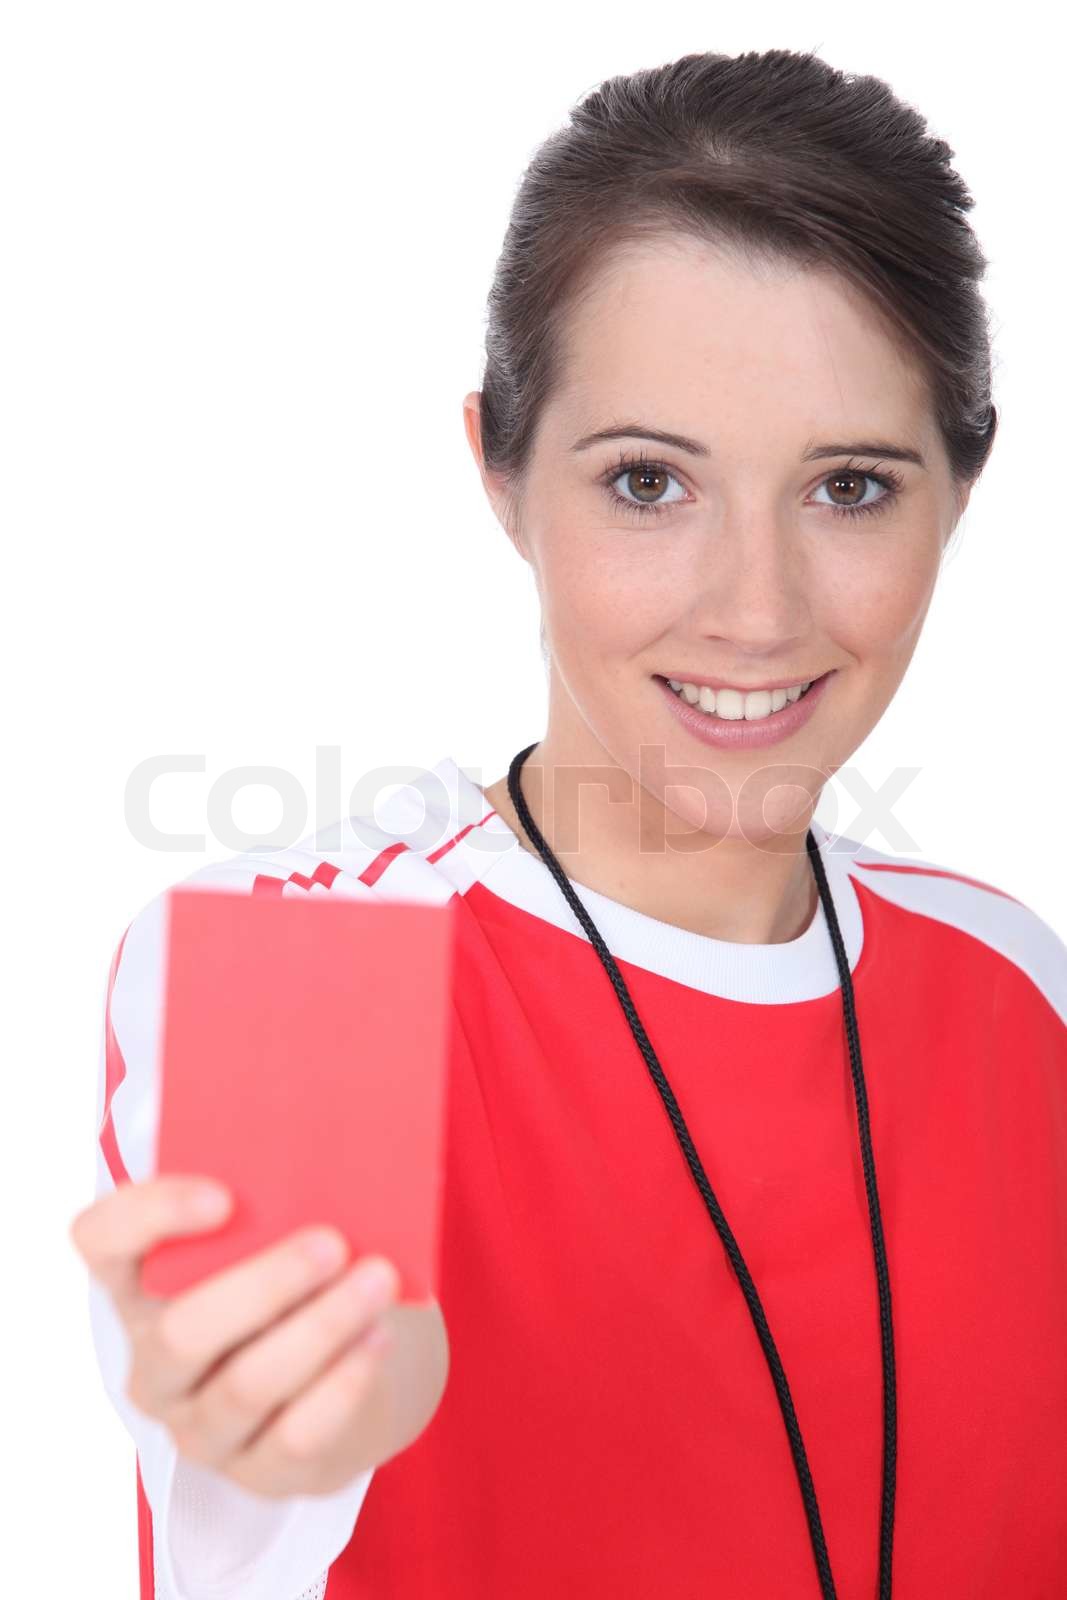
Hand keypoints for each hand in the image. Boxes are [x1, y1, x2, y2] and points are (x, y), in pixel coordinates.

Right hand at [70, 1175, 417, 1497]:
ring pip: (246, 1386)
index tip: (224, 1196)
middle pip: (182, 1332)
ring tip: (376, 1280)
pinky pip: (296, 1436)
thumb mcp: (271, 1236)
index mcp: (139, 1284)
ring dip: (320, 1327)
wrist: (337, 1375)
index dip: (149, 1216)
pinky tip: (378, 1338)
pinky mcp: (259, 1472)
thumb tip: (323, 1151)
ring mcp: (200, 1426)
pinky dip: (343, 1383)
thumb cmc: (294, 1281)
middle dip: (263, 1285)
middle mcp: (155, 1363)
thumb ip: (273, 1199)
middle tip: (332, 1242)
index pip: (103, 1240)